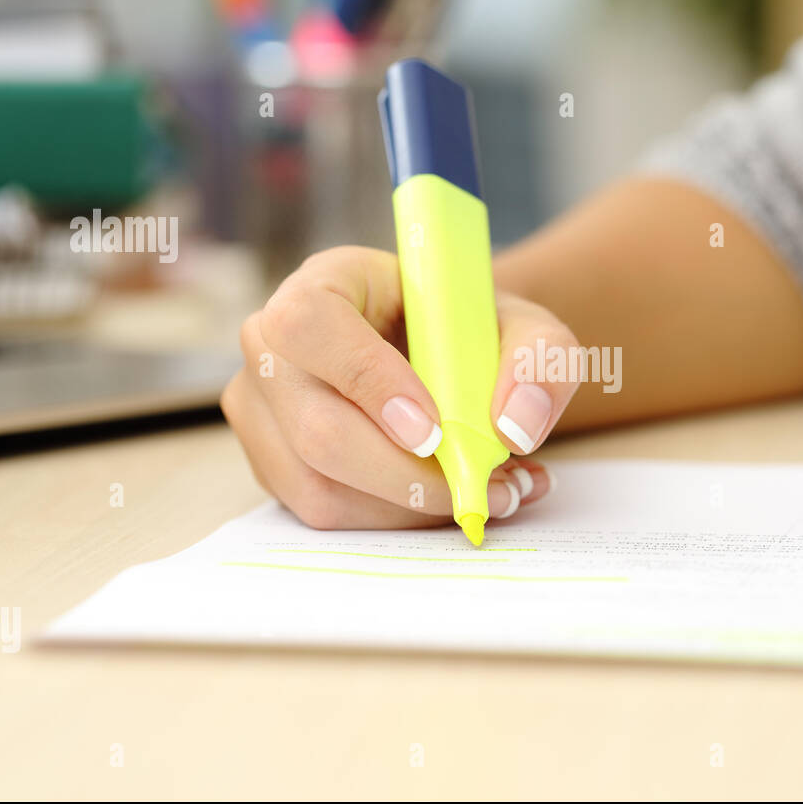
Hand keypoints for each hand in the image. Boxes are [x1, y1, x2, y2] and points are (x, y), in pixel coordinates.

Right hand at [221, 246, 579, 528]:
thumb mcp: (525, 326)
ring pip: (320, 485)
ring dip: (411, 505)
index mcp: (322, 284)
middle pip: (317, 429)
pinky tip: (451, 499)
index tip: (435, 430)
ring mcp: (262, 410)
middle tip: (485, 484)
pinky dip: (396, 518)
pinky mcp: (273, 464)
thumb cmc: (471, 334)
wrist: (443, 357)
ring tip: (487, 493)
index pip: (311, 326)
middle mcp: (272, 347)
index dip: (368, 382)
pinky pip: (326, 512)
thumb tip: (517, 426)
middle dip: (409, 475)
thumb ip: (540, 360)